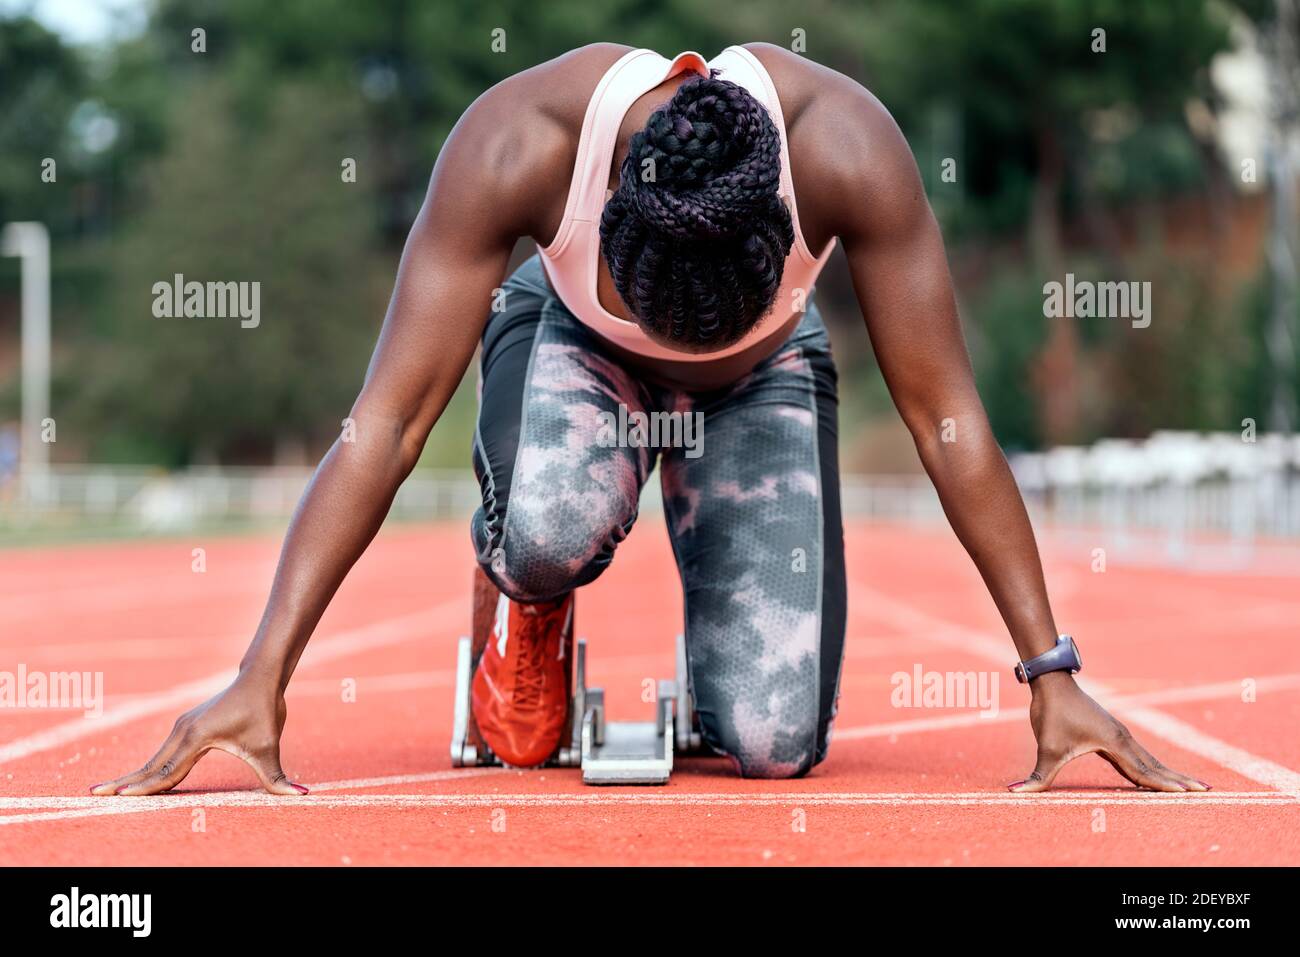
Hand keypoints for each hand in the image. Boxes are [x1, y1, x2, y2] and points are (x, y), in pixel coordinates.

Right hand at [90, 674, 307, 796]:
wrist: (260, 678)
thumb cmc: (264, 711)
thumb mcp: (270, 747)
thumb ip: (278, 777)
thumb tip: (300, 794)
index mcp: (197, 738)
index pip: (168, 771)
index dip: (146, 787)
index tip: (120, 799)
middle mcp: (183, 732)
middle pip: (152, 765)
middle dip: (125, 783)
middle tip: (94, 796)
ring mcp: (183, 728)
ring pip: (155, 759)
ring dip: (133, 775)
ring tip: (107, 791)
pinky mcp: (187, 727)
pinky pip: (164, 753)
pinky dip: (148, 767)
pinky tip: (137, 778)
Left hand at [1009, 672, 1209, 792]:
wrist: (1052, 682)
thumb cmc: (1052, 713)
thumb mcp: (1046, 748)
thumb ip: (1037, 776)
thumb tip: (1015, 792)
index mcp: (1114, 743)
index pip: (1143, 771)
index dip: (1163, 785)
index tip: (1187, 794)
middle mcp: (1122, 738)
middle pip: (1155, 764)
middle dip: (1178, 779)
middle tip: (1204, 792)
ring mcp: (1119, 734)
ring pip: (1148, 758)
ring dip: (1168, 772)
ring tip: (1189, 785)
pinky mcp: (1112, 732)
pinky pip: (1137, 754)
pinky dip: (1151, 765)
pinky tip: (1155, 774)